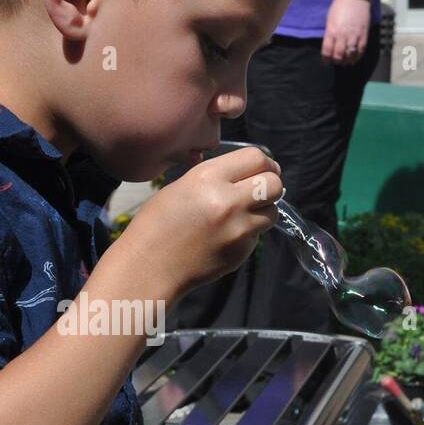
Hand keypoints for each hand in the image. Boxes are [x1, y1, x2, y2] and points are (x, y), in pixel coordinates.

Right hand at [123, 145, 283, 302]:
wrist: (149, 267)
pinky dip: (247, 233)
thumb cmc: (157, 225)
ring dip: (262, 211)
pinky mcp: (241, 252)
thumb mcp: (181, 187)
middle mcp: (228, 201)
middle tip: (259, 191)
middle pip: (274, 184)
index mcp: (208, 177)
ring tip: (241, 215)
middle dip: (270, 186)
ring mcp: (237, 229)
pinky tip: (224, 237)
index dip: (265, 163)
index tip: (263, 169)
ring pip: (272, 212)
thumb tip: (247, 175)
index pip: (256, 157)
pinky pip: (257, 235)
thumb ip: (216, 178)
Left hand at [321, 0, 371, 64]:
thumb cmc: (340, 5)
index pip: (327, 51)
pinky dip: (357, 57)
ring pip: (350, 55)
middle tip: (336, 61)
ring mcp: (354, 35)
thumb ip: (329, 33)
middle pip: (338, 56)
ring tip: (344, 62)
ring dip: (346, 61)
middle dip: (336, 61)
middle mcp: (342, 35)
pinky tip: (354, 59)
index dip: (325, 59)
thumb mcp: (329, 19)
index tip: (326, 61)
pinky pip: (361, 50)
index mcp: (332, 31)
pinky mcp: (364, 34)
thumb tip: (329, 45)